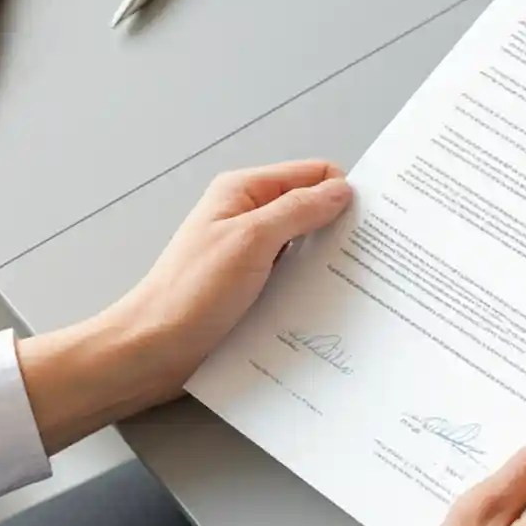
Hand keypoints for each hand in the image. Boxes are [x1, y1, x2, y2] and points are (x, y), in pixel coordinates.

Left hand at [17, 160, 352, 451]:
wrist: (152, 350)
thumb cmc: (189, 293)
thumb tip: (341, 191)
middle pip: (313, 209)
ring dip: (329, 261)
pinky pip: (296, 276)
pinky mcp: (254, 287)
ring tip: (355, 281)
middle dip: (342, 227)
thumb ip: (298, 210)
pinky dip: (313, 285)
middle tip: (373, 253)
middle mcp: (249, 217)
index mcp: (243, 192)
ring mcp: (252, 254)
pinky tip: (328, 301)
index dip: (344, 192)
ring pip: (307, 246)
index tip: (374, 219)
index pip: (312, 174)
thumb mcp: (251, 241)